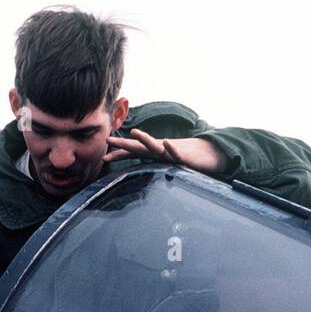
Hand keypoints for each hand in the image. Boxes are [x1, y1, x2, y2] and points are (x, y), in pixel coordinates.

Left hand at [103, 129, 225, 175]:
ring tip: (134, 131)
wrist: (206, 155)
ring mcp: (171, 152)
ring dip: (145, 138)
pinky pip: (177, 153)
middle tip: (108, 139)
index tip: (104, 157)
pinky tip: (168, 143)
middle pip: (139, 146)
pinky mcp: (184, 156)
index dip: (119, 154)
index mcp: (153, 153)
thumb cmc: (183, 160)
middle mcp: (159, 150)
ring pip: (156, 145)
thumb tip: (136, 180)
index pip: (133, 153)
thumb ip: (150, 169)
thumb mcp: (163, 166)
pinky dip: (172, 148)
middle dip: (123, 143)